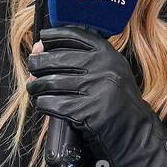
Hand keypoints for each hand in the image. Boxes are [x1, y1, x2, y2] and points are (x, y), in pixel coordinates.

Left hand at [26, 26, 166, 166]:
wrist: (134, 131)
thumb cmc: (117, 101)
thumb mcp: (111, 71)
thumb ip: (84, 58)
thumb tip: (41, 49)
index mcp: (108, 54)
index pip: (75, 36)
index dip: (53, 36)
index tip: (42, 39)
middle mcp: (103, 68)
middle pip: (57, 58)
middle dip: (37, 63)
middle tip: (32, 68)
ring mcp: (96, 89)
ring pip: (51, 82)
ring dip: (36, 86)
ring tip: (34, 88)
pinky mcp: (88, 111)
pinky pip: (53, 103)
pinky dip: (43, 103)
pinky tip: (44, 103)